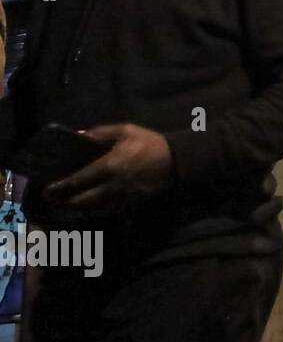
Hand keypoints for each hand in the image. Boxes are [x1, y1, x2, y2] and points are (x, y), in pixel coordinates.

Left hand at [44, 124, 172, 208]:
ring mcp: (122, 196)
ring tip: (65, 205)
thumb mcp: (126, 130)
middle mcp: (113, 185)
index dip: (60, 187)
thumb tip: (78, 135)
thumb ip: (100, 133)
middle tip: (52, 199)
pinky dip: (93, 211)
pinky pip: (106, 210)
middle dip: (64, 202)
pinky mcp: (130, 203)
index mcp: (109, 165)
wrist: (176, 160)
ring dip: (77, 209)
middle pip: (82, 200)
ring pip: (93, 208)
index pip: (78, 181)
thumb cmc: (149, 143)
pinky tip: (86, 208)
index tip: (47, 190)